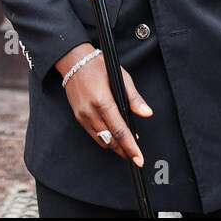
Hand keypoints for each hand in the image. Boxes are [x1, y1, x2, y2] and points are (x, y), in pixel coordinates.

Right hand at [55, 43, 151, 166]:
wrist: (73, 61)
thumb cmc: (98, 66)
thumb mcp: (121, 77)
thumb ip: (134, 98)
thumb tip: (147, 113)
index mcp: (102, 101)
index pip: (120, 131)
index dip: (130, 147)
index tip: (139, 159)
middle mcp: (90, 112)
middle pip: (110, 140)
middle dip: (124, 151)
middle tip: (136, 156)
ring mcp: (83, 116)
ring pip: (101, 141)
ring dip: (115, 147)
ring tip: (127, 148)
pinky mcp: (78, 117)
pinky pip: (94, 134)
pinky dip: (105, 139)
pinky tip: (114, 137)